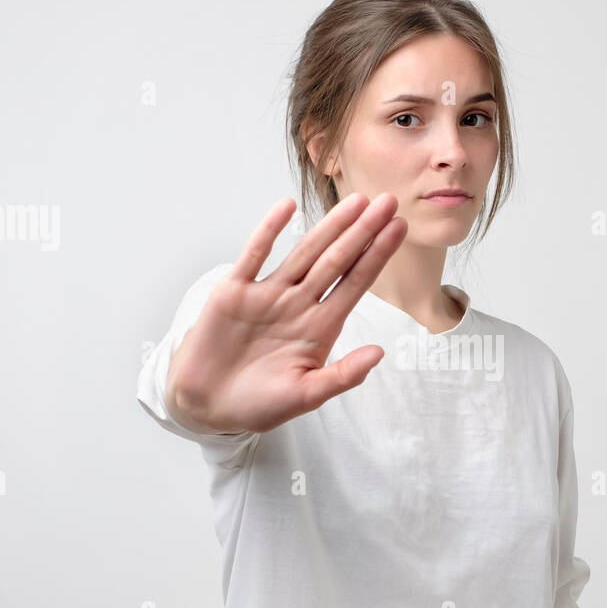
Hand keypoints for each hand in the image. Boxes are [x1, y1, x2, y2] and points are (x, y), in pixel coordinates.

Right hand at [167, 192, 407, 434]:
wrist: (206, 406)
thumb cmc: (257, 404)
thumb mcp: (305, 395)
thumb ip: (342, 376)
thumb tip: (380, 353)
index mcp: (319, 327)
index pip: (355, 284)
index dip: (377, 256)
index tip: (400, 229)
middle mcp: (298, 304)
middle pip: (337, 260)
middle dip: (363, 231)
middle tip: (388, 201)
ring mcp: (267, 295)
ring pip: (304, 252)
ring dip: (329, 227)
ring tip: (355, 202)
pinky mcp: (234, 291)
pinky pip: (254, 255)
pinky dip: (269, 231)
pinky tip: (287, 207)